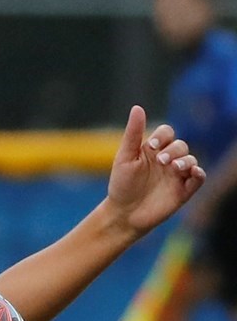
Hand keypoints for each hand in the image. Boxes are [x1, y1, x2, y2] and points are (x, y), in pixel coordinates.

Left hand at [106, 105, 205, 236]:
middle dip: (173, 150)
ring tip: (173, 167)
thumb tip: (137, 107)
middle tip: (161, 162)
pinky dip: (198, 173)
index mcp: (153, 150)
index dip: (162, 136)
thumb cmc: (121, 185)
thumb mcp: (124, 158)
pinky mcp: (184, 190)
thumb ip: (133, 134)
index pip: (166, 133)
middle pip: (180, 145)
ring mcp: (177, 175)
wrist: (123, 214)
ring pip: (191, 159)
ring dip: (185, 160)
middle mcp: (167, 160)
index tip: (151, 146)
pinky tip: (192, 173)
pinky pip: (199, 177)